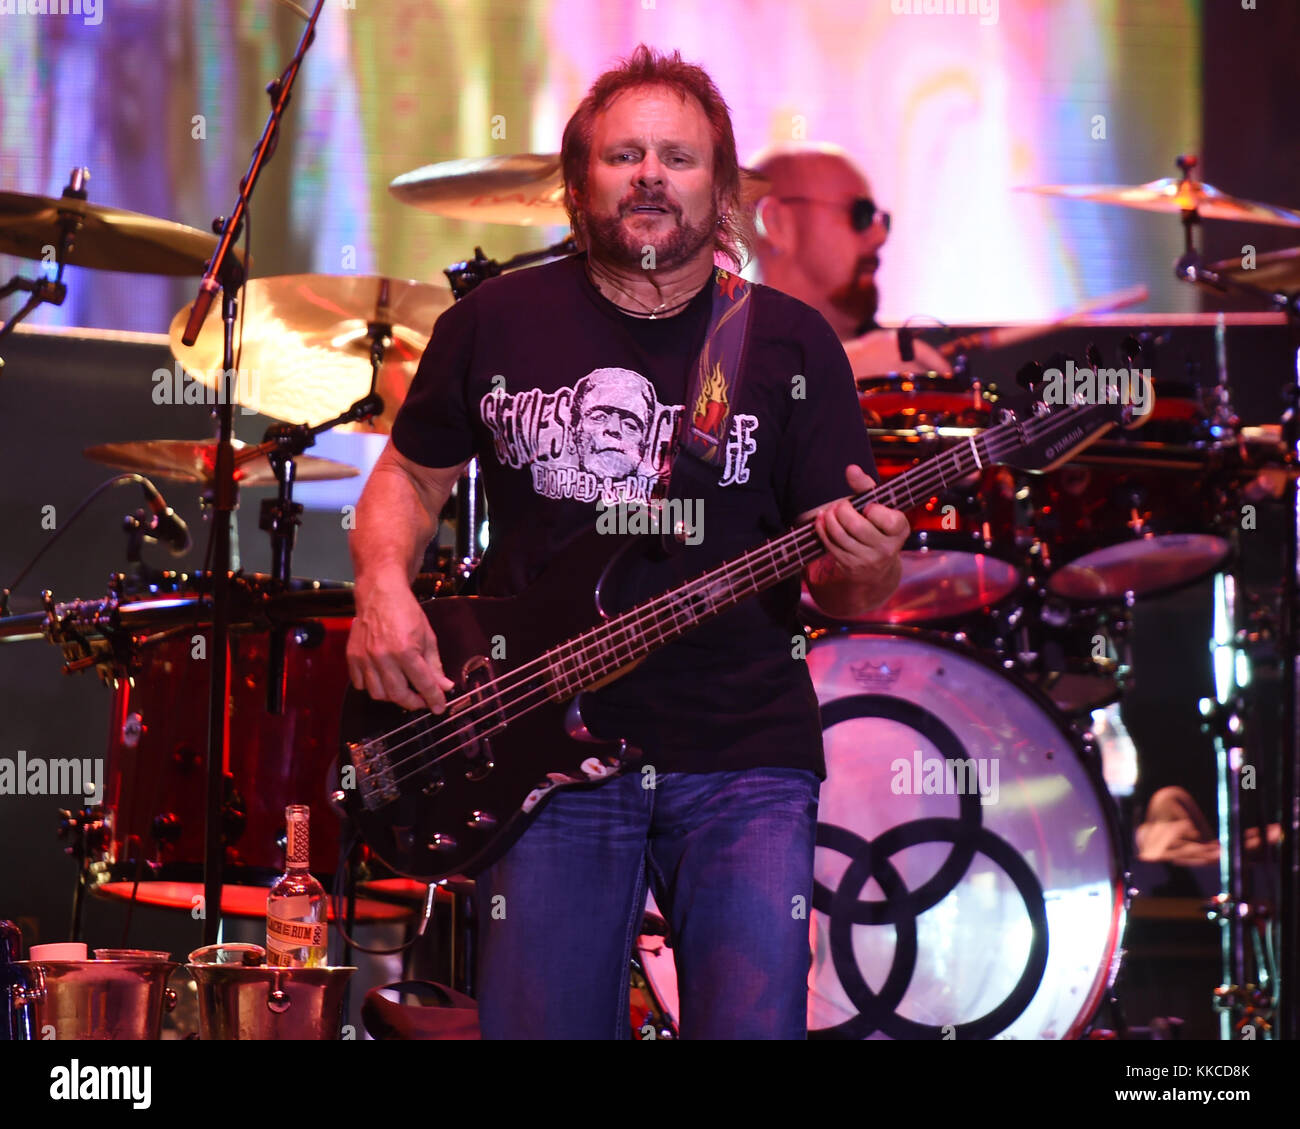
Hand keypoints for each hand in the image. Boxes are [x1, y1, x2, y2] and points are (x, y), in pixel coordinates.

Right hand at [346, 580, 455, 713]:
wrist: (380, 593)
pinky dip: (372, 687)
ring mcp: (365, 657)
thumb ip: (435, 665)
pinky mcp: (353, 656)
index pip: (423, 683)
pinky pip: (360, 684)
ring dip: (393, 697)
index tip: (439, 706)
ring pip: (378, 693)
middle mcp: (383, 656)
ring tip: (404, 690)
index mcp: (405, 649)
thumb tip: (444, 686)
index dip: (433, 698)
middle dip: (414, 703)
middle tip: (422, 701)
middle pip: (398, 694)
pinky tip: (384, 680)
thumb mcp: (427, 636)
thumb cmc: (406, 611)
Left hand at [808, 464, 908, 600]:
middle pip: (857, 527)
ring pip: (841, 536)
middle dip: (842, 511)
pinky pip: (831, 546)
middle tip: (840, 505)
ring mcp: (868, 560)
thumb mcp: (879, 505)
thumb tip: (851, 469)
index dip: (873, 510)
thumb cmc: (877, 525)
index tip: (867, 506)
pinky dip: (822, 530)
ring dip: (829, 519)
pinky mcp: (851, 567)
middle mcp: (887, 548)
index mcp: (900, 529)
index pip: (887, 520)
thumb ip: (866, 486)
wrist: (877, 565)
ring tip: (829, 511)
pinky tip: (822, 520)